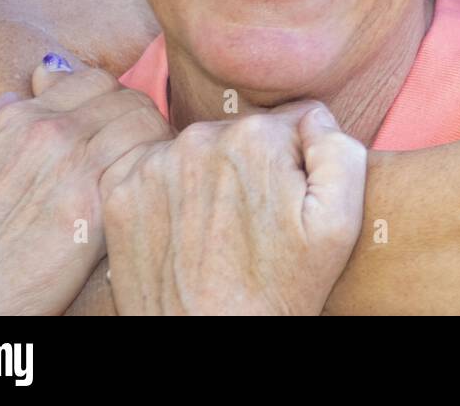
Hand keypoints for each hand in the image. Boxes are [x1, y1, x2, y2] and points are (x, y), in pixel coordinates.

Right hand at [0, 56, 171, 314]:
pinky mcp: (95, 208)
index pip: (95, 81)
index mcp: (15, 120)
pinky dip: (157, 171)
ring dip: (157, 144)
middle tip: (149, 150)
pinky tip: (153, 197)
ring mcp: (73, 165)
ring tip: (157, 174)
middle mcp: (48, 133)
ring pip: (147, 124)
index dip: (114, 104)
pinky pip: (148, 163)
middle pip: (128, 98)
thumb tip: (9, 102)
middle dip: (143, 119)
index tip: (121, 129)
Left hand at [100, 102, 364, 314]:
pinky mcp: (120, 192)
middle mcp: (198, 138)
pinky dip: (169, 193)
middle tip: (256, 222)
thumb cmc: (279, 290)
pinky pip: (154, 170)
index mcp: (257, 136)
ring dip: (210, 178)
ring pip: (198, 151)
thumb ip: (339, 150)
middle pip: (241, 134)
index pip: (288, 123)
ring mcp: (152, 165)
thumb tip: (313, 115)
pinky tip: (186, 230)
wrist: (211, 344)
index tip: (288, 204)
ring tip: (221, 231)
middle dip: (253, 167)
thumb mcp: (340, 224)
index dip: (296, 163)